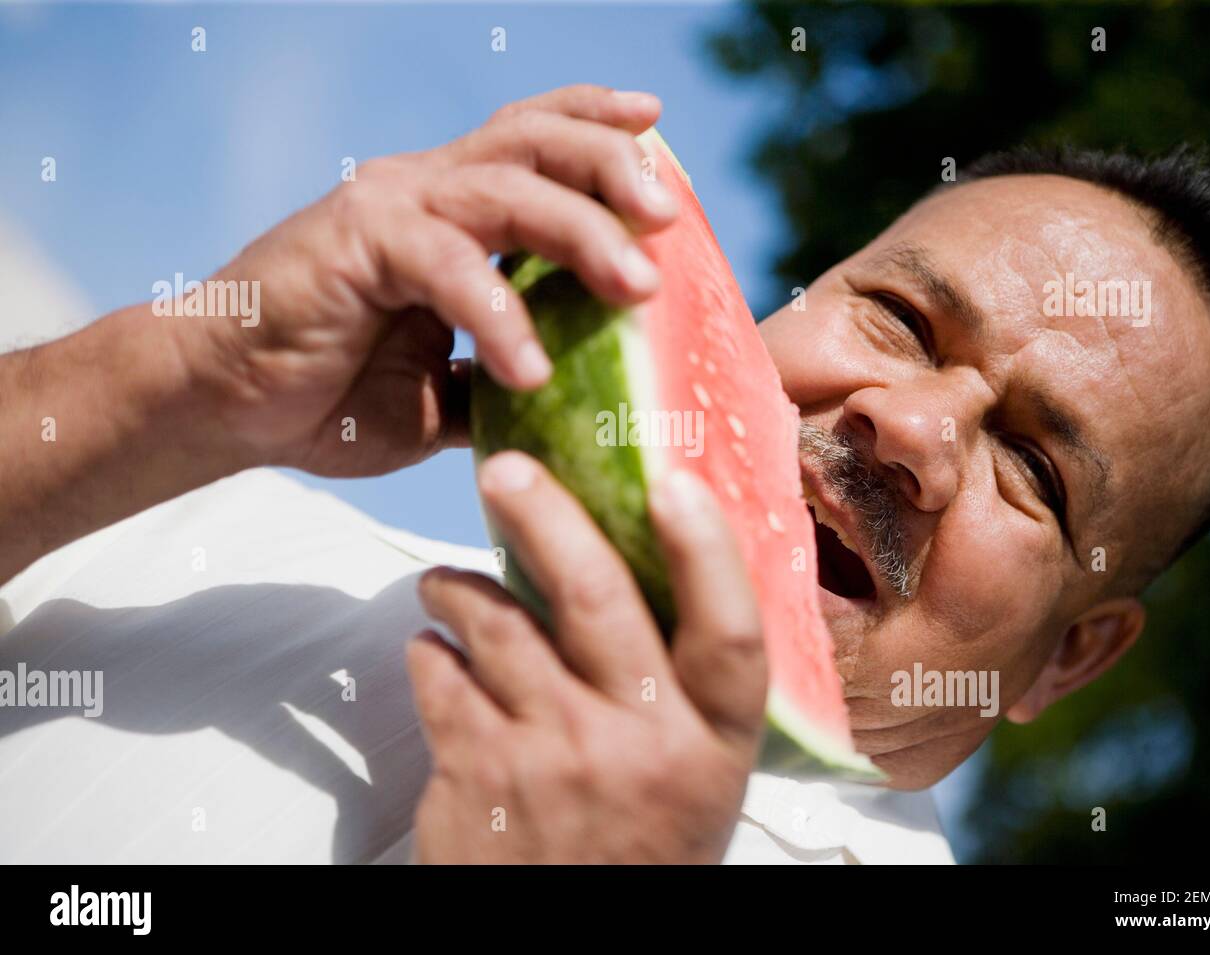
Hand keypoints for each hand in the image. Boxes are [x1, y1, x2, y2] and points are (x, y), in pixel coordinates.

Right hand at [173, 85, 677, 476]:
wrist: (219, 405)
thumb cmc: (330, 394)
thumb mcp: (446, 393)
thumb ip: (506, 381)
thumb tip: (580, 410)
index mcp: (451, 209)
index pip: (536, 140)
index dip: (598, 126)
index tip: (662, 139)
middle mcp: (426, 190)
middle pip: (538, 141)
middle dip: (612, 165)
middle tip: (668, 216)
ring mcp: (389, 207)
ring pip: (507, 188)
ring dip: (581, 232)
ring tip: (637, 288)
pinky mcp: (355, 243)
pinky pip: (447, 266)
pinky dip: (497, 317)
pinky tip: (531, 370)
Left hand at [407, 452, 766, 863]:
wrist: (560, 946)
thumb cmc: (633, 850)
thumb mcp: (694, 779)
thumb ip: (682, 692)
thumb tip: (648, 569)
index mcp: (714, 742)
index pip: (729, 631)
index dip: (706, 549)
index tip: (672, 482)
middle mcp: (643, 745)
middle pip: (597, 599)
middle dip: (546, 518)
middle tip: (506, 473)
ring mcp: (556, 759)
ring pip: (498, 626)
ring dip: (458, 587)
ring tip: (443, 583)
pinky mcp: (479, 775)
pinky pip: (439, 678)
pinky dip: (428, 651)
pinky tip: (433, 652)